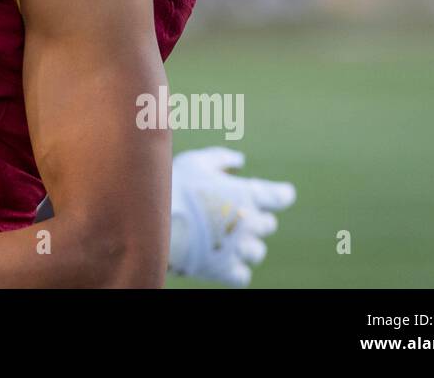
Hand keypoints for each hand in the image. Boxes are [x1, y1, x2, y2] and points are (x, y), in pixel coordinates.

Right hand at [170, 146, 295, 286]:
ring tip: (222, 239)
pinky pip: (241, 275)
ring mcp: (239, 249)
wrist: (152, 220)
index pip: (281, 197)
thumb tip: (239, 160)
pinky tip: (218, 258)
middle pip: (268, 224)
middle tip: (230, 214)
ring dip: (245, 245)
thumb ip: (221, 158)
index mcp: (247, 194)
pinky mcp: (225, 270)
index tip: (273, 194)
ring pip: (256, 251)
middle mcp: (250, 222)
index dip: (279, 195)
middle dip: (254, 219)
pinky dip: (233, 269)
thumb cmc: (174, 184)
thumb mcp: (195, 161)